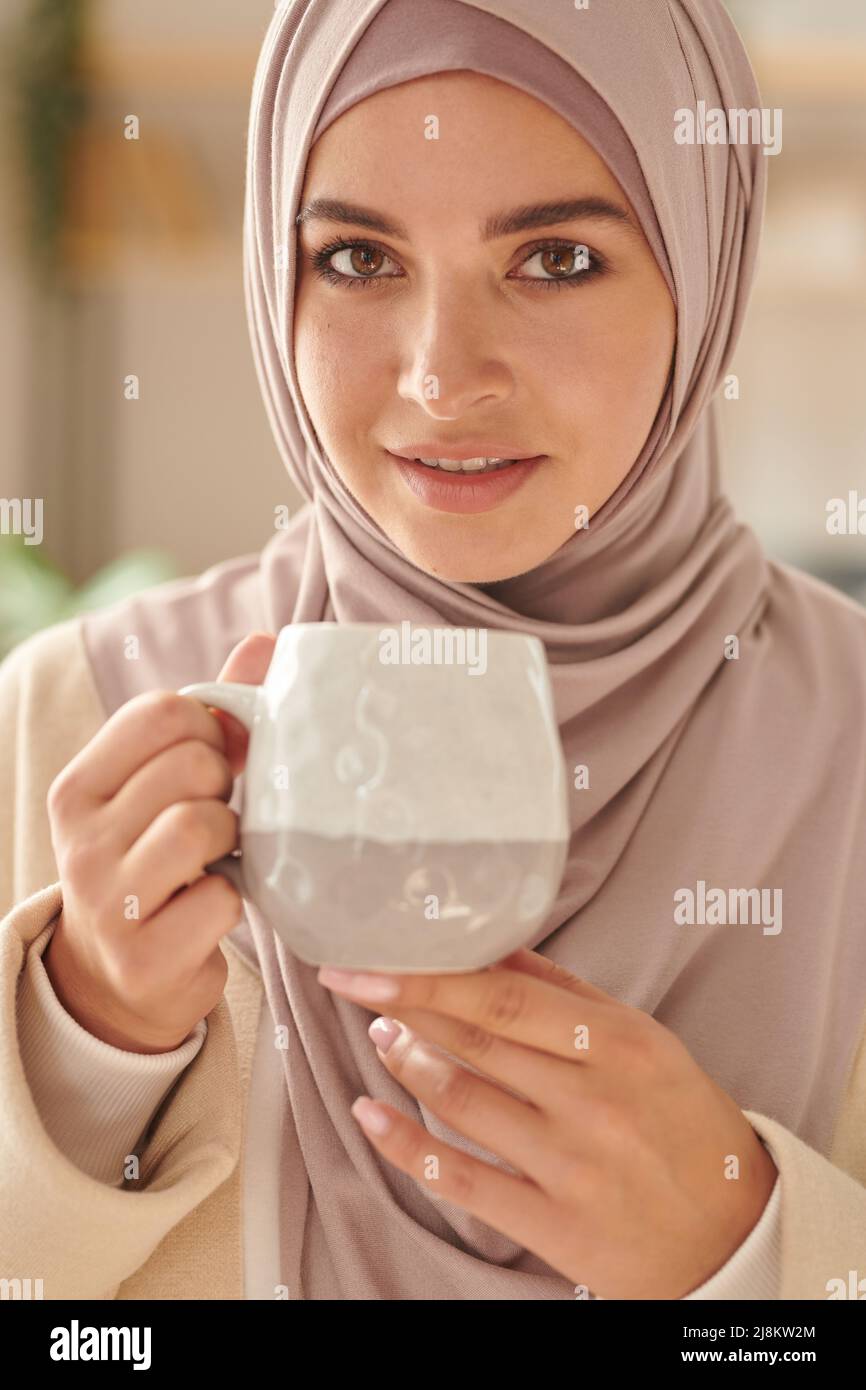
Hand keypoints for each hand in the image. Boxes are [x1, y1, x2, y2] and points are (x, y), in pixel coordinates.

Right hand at [44, 633, 275, 1052]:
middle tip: (218, 816)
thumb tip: (267, 641)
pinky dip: (235, 900)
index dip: (211, 730)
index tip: (212, 763)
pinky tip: (211, 908)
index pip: (163, 711)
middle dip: (225, 788)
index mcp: (79, 785)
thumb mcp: (163, 786)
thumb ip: (211, 716)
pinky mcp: (144, 956)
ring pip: (201, 824)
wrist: (120, 977)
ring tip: (216, 858)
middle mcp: (79, 838)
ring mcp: (106, 901)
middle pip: (192, 764)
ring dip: (231, 840)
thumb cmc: (155, 859)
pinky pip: (223, 898)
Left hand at [317, 948, 778, 1298]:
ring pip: (460, 1099)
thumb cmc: (685, 1124)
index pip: (505, 994)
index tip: (371, 955)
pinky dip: (404, 1144)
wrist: (735, 1238)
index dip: (429, 973)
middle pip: (475, 1038)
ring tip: (381, 1035)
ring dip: (405, 1061)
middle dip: (402, 1003)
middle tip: (355, 981)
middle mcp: (594, 1101)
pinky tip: (369, 1114)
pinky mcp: (552, 1226)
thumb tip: (491, 942)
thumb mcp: (645, 1043)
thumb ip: (567, 992)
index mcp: (621, 1044)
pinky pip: (459, 1179)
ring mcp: (570, 1166)